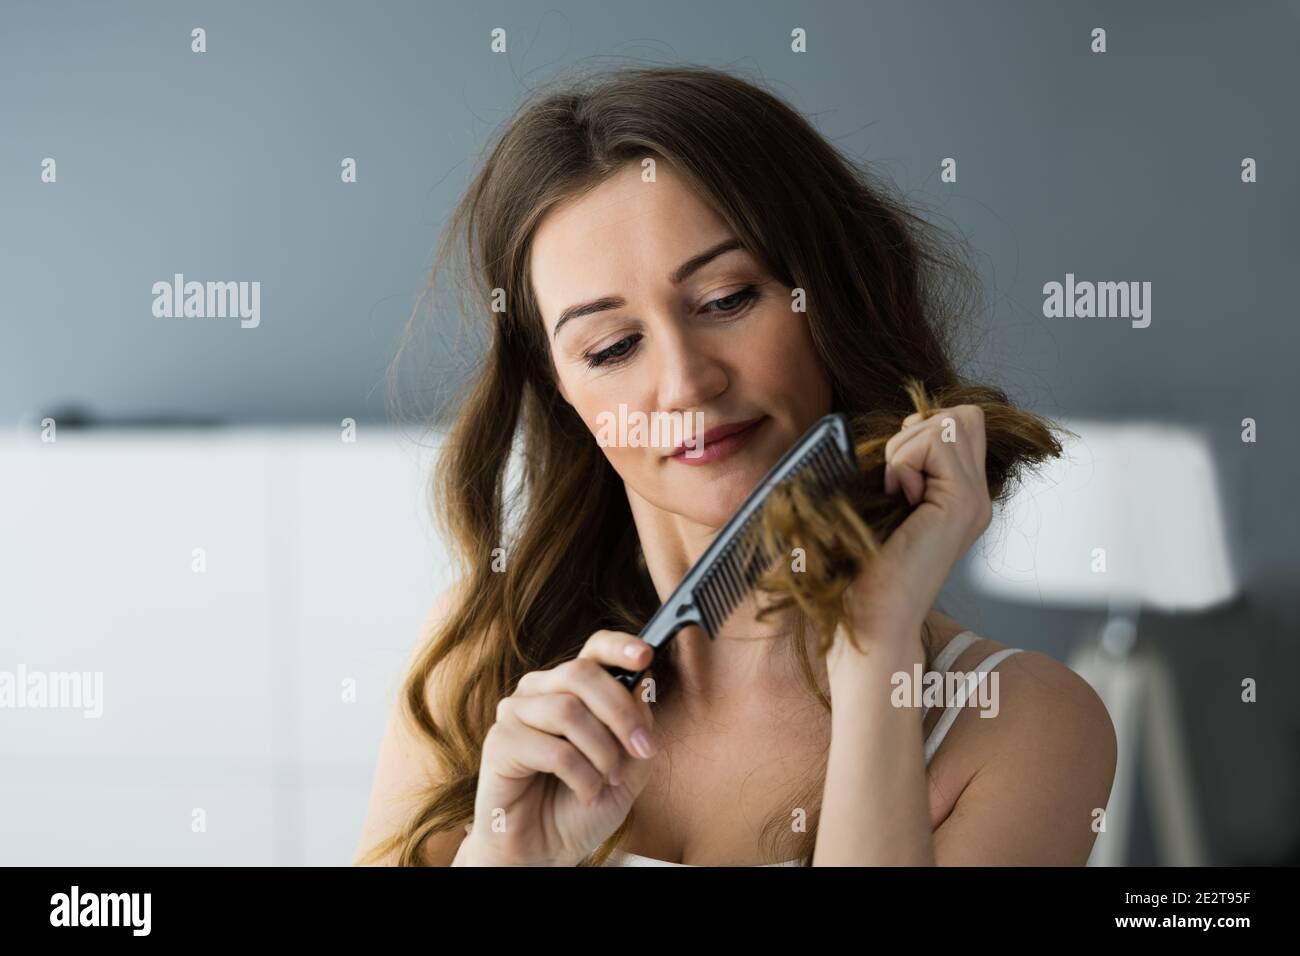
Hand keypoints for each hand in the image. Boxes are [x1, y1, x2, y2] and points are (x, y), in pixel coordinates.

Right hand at [459, 631, 657, 865]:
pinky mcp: (499, 743)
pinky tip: (585, 793)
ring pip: (567, 710)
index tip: (646, 657)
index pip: (593, 649)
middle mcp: (540, 691)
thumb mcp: (629, 766)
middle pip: (582, 672)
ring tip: (607, 780)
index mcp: (570, 688)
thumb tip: (643, 683)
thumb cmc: (582, 805)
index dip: (619, 646)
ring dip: (601, 751)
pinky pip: (551, 749)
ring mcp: (515, 713)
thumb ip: (637, 724)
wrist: (547, 850)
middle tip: (641, 749)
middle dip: (620, 712)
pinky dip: (580, 776)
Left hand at [830, 405, 992, 671]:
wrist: (871, 615)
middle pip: (964, 416)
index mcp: (961, 497)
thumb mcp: (885, 501)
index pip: (963, 423)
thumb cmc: (863, 564)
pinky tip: (898, 500)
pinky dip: (903, 461)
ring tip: (895, 494)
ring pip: (949, 423)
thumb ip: (905, 465)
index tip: (895, 472)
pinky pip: (936, 441)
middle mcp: (977, 497)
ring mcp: (975, 500)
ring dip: (904, 449)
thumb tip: (907, 421)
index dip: (922, 430)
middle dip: (917, 432)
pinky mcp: (963, 502)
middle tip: (895, 479)